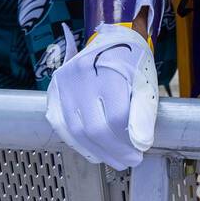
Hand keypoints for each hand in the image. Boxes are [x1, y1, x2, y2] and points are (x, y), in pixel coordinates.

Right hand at [45, 23, 158, 169]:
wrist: (113, 39)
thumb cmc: (131, 62)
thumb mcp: (145, 83)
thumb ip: (144, 113)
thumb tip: (141, 144)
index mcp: (108, 71)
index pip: (116, 118)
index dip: (127, 142)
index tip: (138, 153)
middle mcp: (81, 76)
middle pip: (94, 128)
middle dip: (113, 151)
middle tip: (128, 161)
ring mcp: (64, 83)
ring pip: (75, 131)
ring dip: (95, 152)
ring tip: (113, 159)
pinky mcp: (54, 90)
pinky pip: (61, 125)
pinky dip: (77, 143)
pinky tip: (93, 151)